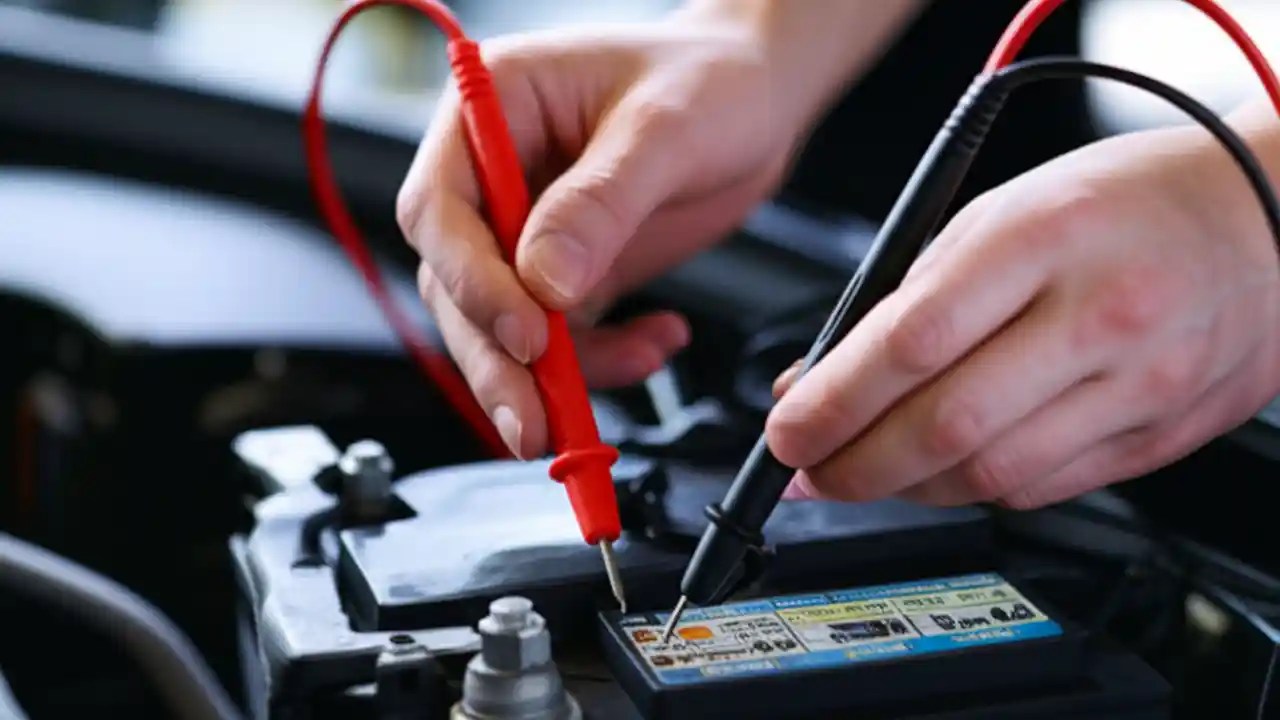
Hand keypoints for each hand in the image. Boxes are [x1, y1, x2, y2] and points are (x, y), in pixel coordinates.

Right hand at [397, 20, 804, 457]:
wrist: (760, 94)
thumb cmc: (711, 77)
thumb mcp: (664, 128)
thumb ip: (601, 203)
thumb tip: (545, 282)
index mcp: (495, 108)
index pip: (441, 206)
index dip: (471, 280)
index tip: (526, 334)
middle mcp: (496, 170)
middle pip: (458, 281)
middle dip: (497, 359)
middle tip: (534, 422)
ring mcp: (529, 225)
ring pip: (502, 324)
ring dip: (545, 379)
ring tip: (591, 413)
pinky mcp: (568, 269)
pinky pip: (562, 338)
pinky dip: (601, 362)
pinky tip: (653, 348)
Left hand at [768, 119, 1279, 508]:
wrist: (1268, 220)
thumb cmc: (1121, 203)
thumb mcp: (1000, 211)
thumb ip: (904, 297)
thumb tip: (818, 379)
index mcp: (1042, 238)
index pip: (912, 341)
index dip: (834, 402)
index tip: (787, 430)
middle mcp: (1097, 315)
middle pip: (947, 426)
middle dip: (855, 465)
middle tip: (808, 470)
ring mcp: (1139, 384)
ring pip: (991, 475)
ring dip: (905, 488)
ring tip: (860, 474)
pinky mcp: (1159, 436)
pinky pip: (1041, 489)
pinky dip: (971, 489)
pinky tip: (940, 471)